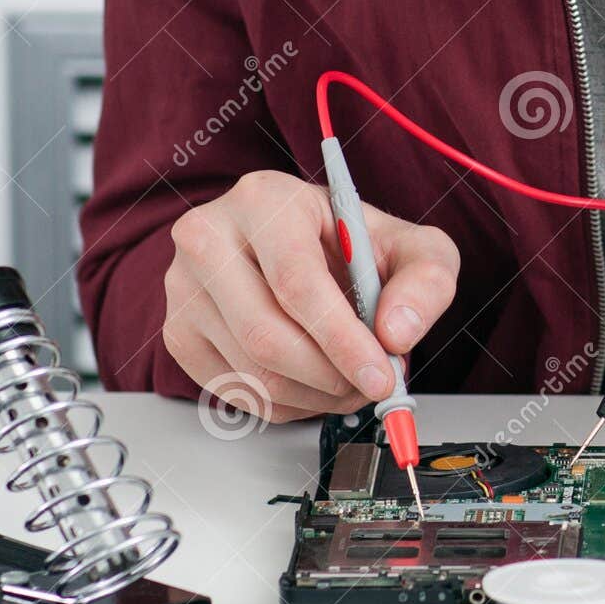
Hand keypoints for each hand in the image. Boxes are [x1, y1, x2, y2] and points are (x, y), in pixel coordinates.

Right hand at [162, 170, 459, 420]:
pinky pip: (236, 392)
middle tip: (373, 385)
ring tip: (353, 381)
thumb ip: (425, 280)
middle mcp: (209, 236)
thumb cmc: (353, 244)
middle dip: (331, 375)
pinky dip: (288, 404)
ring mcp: (184, 288)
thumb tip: (396, 333)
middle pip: (266, 334)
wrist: (309, 249)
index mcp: (264, 199)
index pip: (295, 281)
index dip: (341, 338)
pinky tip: (316, 383)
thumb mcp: (411, 247)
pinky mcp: (179, 334)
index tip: (380, 373)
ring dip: (316, 395)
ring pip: (251, 371)